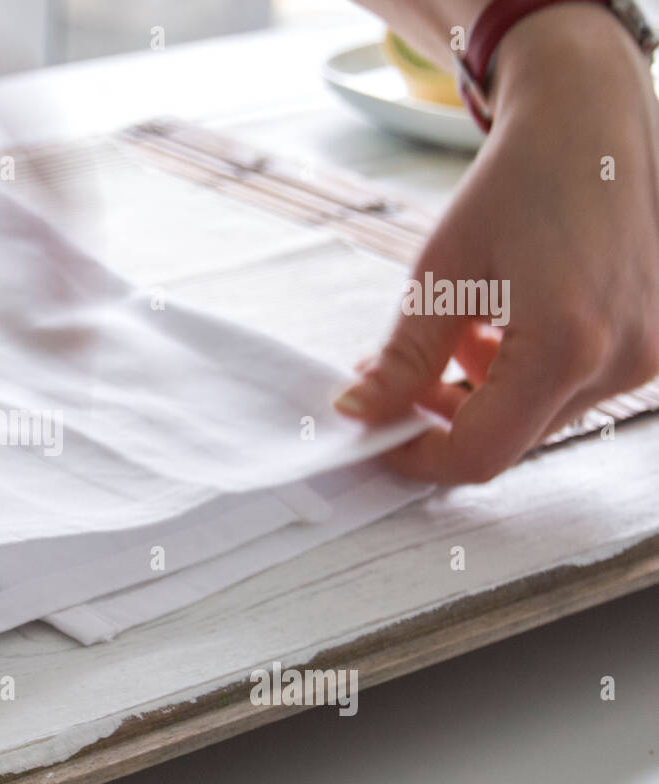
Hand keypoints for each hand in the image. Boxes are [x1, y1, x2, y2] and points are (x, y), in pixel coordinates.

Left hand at [334, 4, 658, 482]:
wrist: (592, 121)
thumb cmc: (518, 180)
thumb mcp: (441, 272)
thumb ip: (402, 357)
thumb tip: (358, 412)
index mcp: (570, 345)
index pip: (480, 452)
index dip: (416, 457)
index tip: (374, 436)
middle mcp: (623, 361)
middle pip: (510, 439)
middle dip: (442, 421)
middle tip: (392, 381)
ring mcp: (648, 355)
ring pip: (538, 418)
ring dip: (478, 397)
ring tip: (445, 341)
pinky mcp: (652, 343)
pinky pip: (570, 389)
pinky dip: (519, 377)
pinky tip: (492, 332)